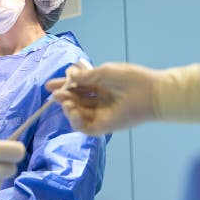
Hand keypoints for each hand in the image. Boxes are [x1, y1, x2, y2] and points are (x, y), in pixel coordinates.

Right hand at [46, 62, 160, 135]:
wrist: (150, 93)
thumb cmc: (130, 79)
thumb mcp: (104, 73)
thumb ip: (85, 76)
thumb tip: (69, 75)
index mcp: (100, 86)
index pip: (77, 87)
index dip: (63, 86)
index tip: (49, 85)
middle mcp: (99, 101)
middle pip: (75, 100)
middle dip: (63, 97)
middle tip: (56, 94)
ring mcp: (100, 115)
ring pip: (77, 114)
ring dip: (68, 108)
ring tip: (67, 102)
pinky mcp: (103, 127)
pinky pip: (84, 127)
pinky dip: (76, 121)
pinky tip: (74, 112)